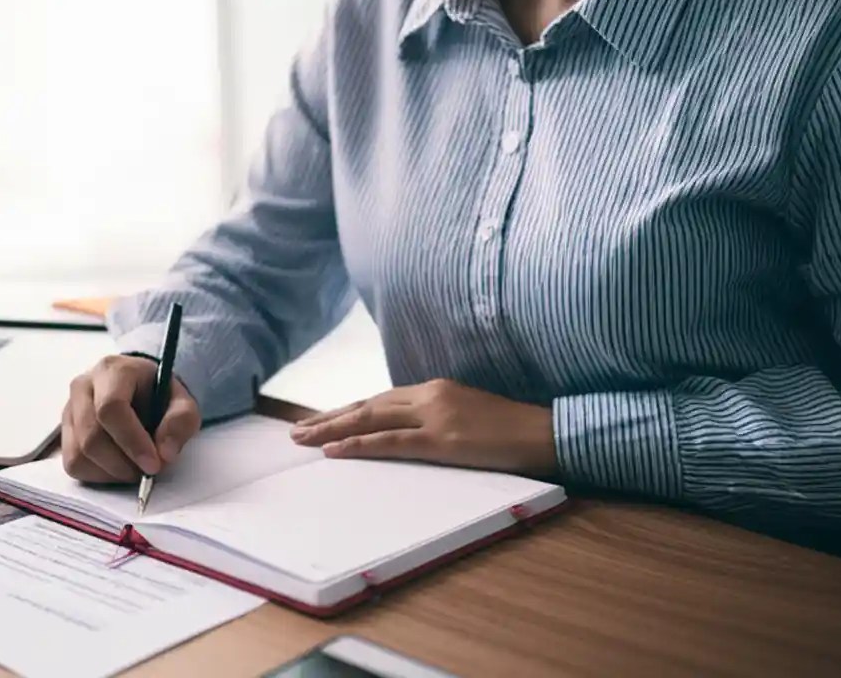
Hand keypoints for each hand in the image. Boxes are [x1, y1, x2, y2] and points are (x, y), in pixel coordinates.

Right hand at [61, 355, 201, 482]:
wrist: (140, 389)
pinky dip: (98, 475)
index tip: (153, 464)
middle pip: (92, 436)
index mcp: (113, 371)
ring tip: (135, 468)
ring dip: (111, 472)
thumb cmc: (159, 395)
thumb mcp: (182, 402)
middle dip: (123, 464)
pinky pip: (73, 464)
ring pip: (79, 454)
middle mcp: (83, 387)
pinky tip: (118, 467)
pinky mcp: (64, 432)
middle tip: (148, 471)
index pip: (111, 408)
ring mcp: (68, 410)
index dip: (132, 441)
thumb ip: (180, 422)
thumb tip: (164, 454)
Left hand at [289, 379, 557, 476]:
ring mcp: (434, 416)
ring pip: (370, 419)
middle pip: (366, 405)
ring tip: (302, 440)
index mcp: (434, 388)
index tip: (320, 420)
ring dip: (332, 430)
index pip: (379, 399)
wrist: (545, 432)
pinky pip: (391, 442)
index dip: (346, 409)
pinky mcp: (442, 439)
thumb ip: (436, 417)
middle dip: (329, 418)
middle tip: (295, 431)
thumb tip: (407, 432)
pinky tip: (334, 451)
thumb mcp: (466, 414)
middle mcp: (428, 395)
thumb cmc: (510, 429)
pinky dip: (358, 445)